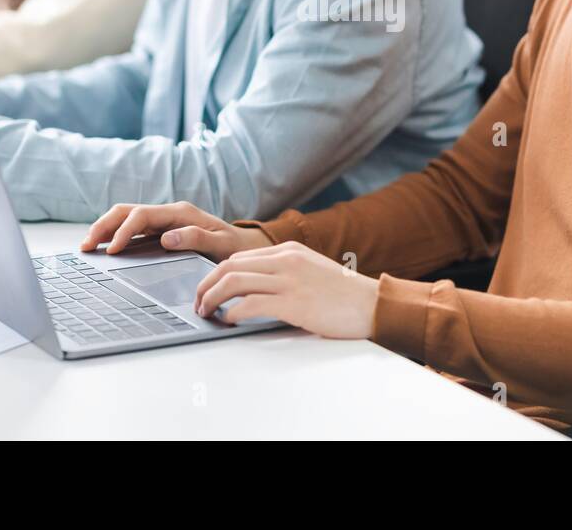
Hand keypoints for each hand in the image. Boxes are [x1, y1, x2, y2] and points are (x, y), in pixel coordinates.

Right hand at [80, 201, 272, 258]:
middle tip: (86, 245)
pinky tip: (102, 246)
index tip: (111, 249)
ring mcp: (163, 220)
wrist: (243, 246)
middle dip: (104, 225)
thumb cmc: (234, 247)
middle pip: (127, 211)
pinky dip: (114, 234)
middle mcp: (169, 212)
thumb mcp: (222, 244)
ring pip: (125, 217)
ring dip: (105, 228)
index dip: (124, 231)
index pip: (142, 216)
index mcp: (181, 213)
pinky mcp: (159, 230)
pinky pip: (131, 227)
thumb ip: (197, 238)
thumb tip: (168, 237)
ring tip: (86, 245)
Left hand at [194, 241, 378, 339]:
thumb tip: (255, 290)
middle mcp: (286, 260)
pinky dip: (232, 313)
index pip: (239, 257)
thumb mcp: (312, 271)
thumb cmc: (345, 295)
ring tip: (206, 313)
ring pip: (232, 281)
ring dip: (211, 298)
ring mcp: (289, 279)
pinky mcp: (293, 302)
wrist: (373, 304)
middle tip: (198, 303)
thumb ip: (286, 272)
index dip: (215, 274)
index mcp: (289, 251)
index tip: (206, 290)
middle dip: (205, 285)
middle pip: (229, 266)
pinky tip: (229, 321)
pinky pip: (249, 304)